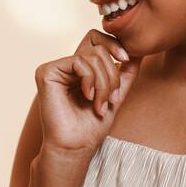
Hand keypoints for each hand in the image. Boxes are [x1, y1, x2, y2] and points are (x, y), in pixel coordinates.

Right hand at [35, 30, 138, 156]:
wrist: (76, 146)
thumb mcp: (115, 95)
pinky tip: (87, 96)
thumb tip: (139, 51)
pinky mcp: (46, 72)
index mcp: (79, 69)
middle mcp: (66, 66)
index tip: (126, 59)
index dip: (114, 44)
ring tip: (100, 104)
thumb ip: (125, 74)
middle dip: (112, 74)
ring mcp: (55, 68)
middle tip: (112, 99)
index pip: (97, 40)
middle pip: (98, 48)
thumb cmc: (92, 127)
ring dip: (103, 83)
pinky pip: (78, 61)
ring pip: (91, 56)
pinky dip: (90, 79)